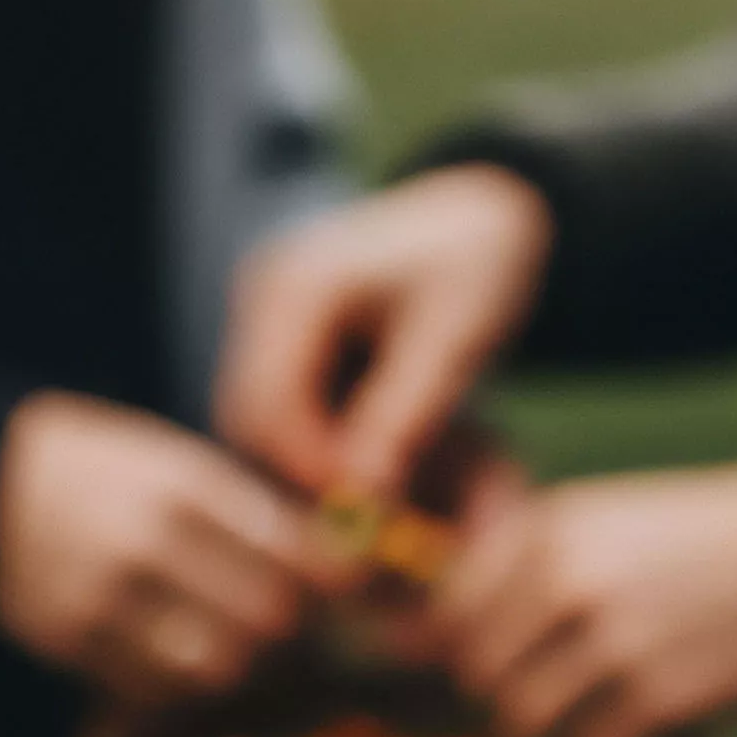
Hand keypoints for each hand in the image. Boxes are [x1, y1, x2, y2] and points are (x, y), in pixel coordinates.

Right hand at [0, 392, 321, 699]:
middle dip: (290, 624)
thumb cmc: (103, 469)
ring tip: (233, 637)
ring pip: (214, 667)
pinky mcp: (69, 644)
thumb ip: (252, 511)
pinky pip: (156, 689)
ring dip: (238, 660)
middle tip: (290, 617)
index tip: (344, 587)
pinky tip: (177, 650)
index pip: (289, 552)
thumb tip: (338, 564)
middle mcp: (144, 544)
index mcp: (181, 486)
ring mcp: (103, 601)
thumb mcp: (176, 462)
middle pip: (264, 618)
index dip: (330, 579)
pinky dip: (180, 680)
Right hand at [216, 164, 553, 502]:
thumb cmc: (479, 265)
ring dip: (308, 463)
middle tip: (364, 521)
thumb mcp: (452, 341)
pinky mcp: (283, 333)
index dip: (306, 468)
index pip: (268, 402)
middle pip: (251, 415)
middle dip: (301, 474)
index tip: (362, 516)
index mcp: (295, 285)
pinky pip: (284, 406)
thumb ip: (402, 417)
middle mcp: (263, 295)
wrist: (486, 215)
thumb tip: (362, 496)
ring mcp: (265, 313)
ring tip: (374, 495)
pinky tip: (367, 461)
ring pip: (262, 418)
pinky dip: (318, 441)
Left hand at [432, 461, 736, 736]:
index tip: (469, 665)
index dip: (449, 645)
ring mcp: (611, 642)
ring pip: (522, 720)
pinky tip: (636, 735)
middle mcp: (570, 579)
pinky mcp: (658, 701)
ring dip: (548, 731)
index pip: (452, 606)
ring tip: (589, 718)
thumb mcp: (617, 523)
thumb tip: (439, 636)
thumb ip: (535, 567)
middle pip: (478, 670)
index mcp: (555, 525)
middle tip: (543, 698)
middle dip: (503, 692)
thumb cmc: (718, 543)